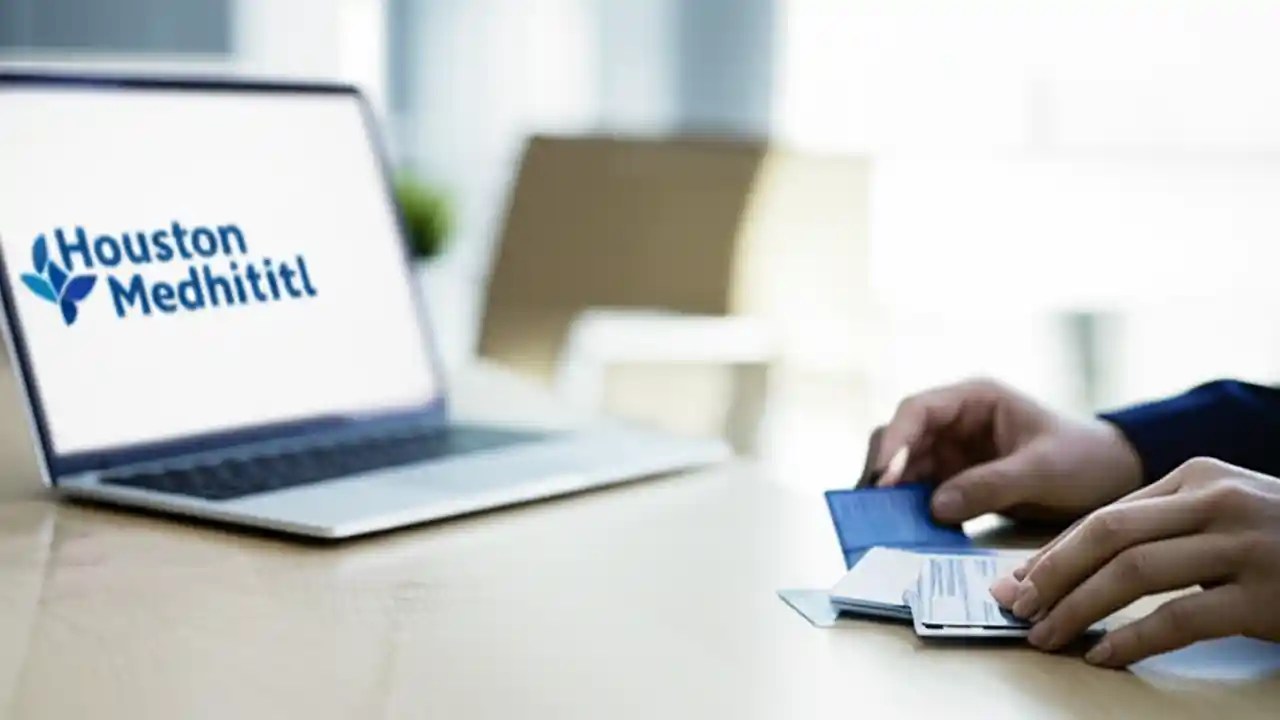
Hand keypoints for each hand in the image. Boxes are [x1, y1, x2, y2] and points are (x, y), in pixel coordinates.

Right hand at [869, 379, 1143, 522]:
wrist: (1113, 478)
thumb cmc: (1085, 460)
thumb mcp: (1043, 471)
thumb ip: (991, 485)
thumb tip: (936, 506)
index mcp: (974, 399)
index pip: (917, 410)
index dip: (895, 441)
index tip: (882, 477)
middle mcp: (955, 421)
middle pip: (900, 439)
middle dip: (882, 470)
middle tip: (871, 507)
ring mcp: (953, 452)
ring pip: (903, 469)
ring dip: (891, 494)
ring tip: (879, 524)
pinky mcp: (956, 481)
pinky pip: (921, 493)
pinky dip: (909, 511)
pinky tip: (903, 531)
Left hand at [991, 458, 1279, 666]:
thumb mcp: (1225, 514)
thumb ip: (1163, 527)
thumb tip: (1076, 566)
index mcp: (1198, 477)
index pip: (1104, 514)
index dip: (1053, 552)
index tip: (1015, 582)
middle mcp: (1217, 500)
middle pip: (1107, 533)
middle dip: (1051, 573)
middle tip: (1016, 607)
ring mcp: (1244, 545)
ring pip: (1133, 572)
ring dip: (1079, 607)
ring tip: (1046, 635)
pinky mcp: (1265, 595)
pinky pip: (1180, 618)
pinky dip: (1132, 638)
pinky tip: (1103, 654)